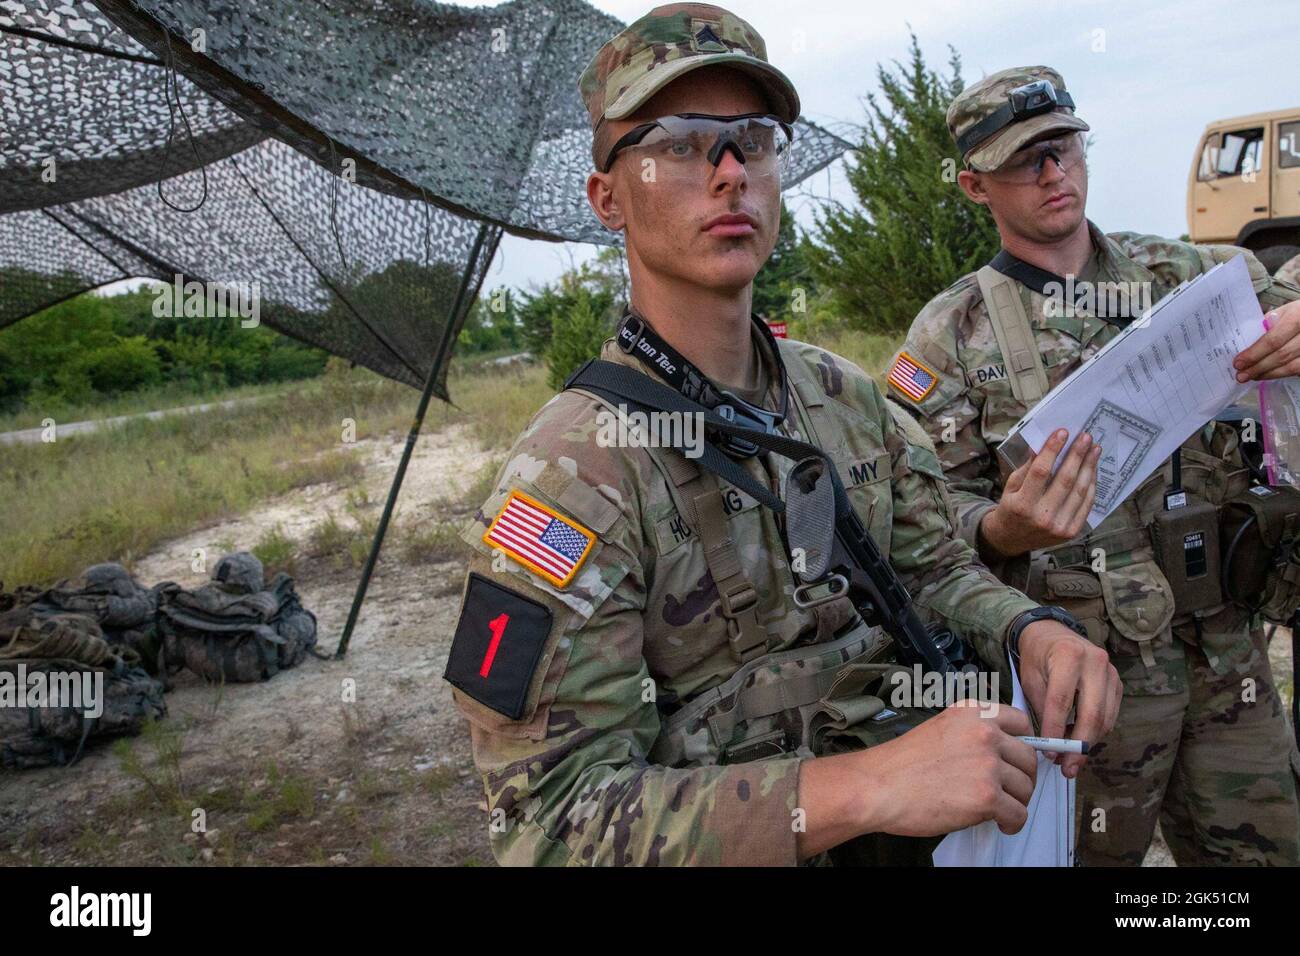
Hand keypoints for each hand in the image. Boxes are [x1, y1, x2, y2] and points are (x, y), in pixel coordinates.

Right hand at [854, 700, 1037, 836]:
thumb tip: (998, 754)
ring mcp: (987, 765)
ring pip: (1025, 787)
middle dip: (1022, 776)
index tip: (1016, 758)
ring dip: (1016, 801)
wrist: (878, 786)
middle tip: (1010, 789)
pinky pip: (1018, 814)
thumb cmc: (900, 764)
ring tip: (1000, 808)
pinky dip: (1011, 823)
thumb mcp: (940, 729)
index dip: (1022, 743)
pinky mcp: (987, 796)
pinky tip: (999, 823)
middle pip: (1028, 757)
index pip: (1021, 722)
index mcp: (972, 713)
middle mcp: (984, 734)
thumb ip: (971, 734)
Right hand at [979, 428, 1101, 559]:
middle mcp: (1042, 517)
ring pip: (1079, 491)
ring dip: (1089, 467)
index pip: (1040, 472)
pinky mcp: (1072, 532)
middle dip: (1077, 455)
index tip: (1062, 432)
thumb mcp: (1011, 486)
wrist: (1012, 539)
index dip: (1052, 450)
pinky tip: (1092, 469)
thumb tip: (1045, 444)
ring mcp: (1059, 527)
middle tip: (1085, 437)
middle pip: (1065, 480)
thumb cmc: (1011, 507)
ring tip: (1094, 449)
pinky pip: (1086, 503)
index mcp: (1022, 505)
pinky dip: (1091, 484)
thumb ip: (1028, 467)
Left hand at [1015, 620, 1120, 777]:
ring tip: (1070, 760)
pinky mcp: (1117, 684)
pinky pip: (1110, 716)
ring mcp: (1111, 673)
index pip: (1062, 701)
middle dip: (1078, 746)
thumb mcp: (1030, 678)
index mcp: (1069, 656)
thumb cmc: (1037, 657)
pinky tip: (1079, 742)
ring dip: (1088, 744)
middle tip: (1066, 768)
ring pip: (1104, 719)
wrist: (1051, 634)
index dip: (1056, 730)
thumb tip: (1051, 744)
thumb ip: (1042, 708)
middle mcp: (1096, 662)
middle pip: (1091, 714)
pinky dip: (1096, 733)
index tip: (1048, 753)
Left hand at [1233, 300, 1299, 380]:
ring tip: (1253, 376)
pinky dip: (1282, 374)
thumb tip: (1244, 346)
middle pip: (1282, 355)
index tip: (1238, 363)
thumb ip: (1265, 327)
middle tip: (1241, 375)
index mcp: (1297, 316)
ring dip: (1269, 374)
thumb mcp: (1282, 313)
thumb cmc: (1297, 314)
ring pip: (1292, 367)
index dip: (1254, 354)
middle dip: (1258, 367)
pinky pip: (1298, 371)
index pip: (1273, 340)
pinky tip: (1269, 374)